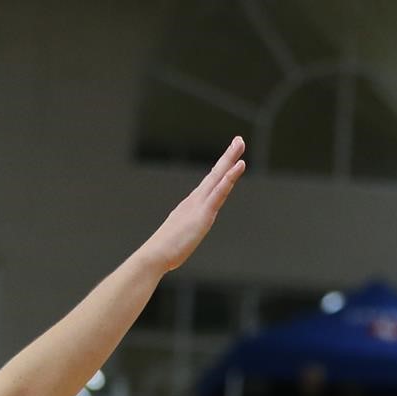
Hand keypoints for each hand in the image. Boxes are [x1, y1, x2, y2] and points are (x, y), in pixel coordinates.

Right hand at [137, 136, 246, 272]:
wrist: (156, 254)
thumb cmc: (166, 250)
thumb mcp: (180, 237)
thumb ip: (184, 232)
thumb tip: (182, 238)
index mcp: (192, 205)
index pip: (211, 184)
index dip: (222, 170)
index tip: (231, 157)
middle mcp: (196, 200)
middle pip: (216, 173)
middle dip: (228, 156)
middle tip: (239, 140)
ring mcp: (200, 204)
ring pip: (219, 176)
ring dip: (230, 159)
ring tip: (240, 143)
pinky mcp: (204, 213)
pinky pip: (220, 191)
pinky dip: (230, 177)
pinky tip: (239, 165)